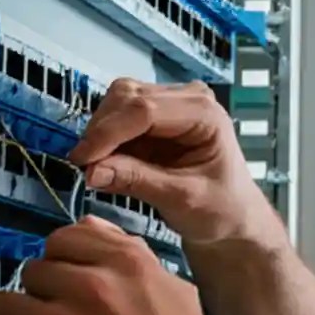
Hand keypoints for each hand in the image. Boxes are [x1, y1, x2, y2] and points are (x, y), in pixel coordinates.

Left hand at [0, 215, 239, 314]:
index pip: (62, 239)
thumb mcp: (174, 290)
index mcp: (125, 263)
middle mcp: (89, 286)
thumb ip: (129, 253)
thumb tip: (88, 223)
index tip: (70, 288)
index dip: (62, 265)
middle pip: (30, 272)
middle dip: (41, 297)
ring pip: (0, 305)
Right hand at [69, 79, 282, 246]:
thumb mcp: (182, 199)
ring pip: (117, 103)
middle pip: (127, 97)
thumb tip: (92, 171)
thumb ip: (138, 181)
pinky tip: (107, 165)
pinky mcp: (155, 117)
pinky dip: (106, 140)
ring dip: (100, 134)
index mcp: (205, 113)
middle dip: (101, 132)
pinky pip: (118, 117)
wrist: (232, 217)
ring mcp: (171, 104)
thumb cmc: (220, 209)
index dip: (108, 132)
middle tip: (86, 169)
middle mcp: (188, 98)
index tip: (82, 160)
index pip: (145, 109)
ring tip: (99, 169)